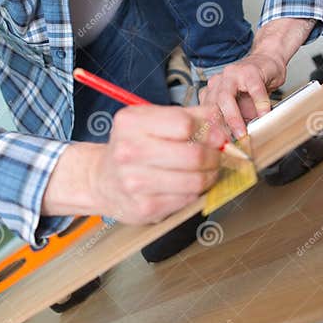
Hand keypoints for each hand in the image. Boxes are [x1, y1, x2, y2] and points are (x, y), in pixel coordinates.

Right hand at [92, 103, 228, 223]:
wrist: (102, 180)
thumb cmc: (134, 147)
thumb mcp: (153, 120)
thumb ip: (190, 115)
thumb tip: (220, 118)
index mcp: (131, 122)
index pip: (185, 123)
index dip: (210, 130)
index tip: (218, 136)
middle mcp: (128, 150)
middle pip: (193, 154)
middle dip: (215, 156)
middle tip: (218, 156)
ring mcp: (135, 181)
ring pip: (195, 180)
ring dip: (210, 176)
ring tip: (207, 171)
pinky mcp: (144, 206)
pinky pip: (187, 199)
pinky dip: (195, 192)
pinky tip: (189, 185)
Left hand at [198, 51, 286, 138]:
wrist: (268, 61)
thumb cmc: (253, 85)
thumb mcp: (241, 106)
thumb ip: (235, 121)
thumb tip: (231, 143)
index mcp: (211, 91)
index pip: (204, 114)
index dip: (208, 131)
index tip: (213, 147)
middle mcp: (217, 82)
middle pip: (211, 106)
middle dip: (217, 127)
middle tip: (225, 143)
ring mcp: (232, 75)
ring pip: (227, 97)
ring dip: (234, 117)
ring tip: (242, 132)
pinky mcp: (250, 71)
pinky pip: (254, 90)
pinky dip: (259, 104)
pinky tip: (264, 114)